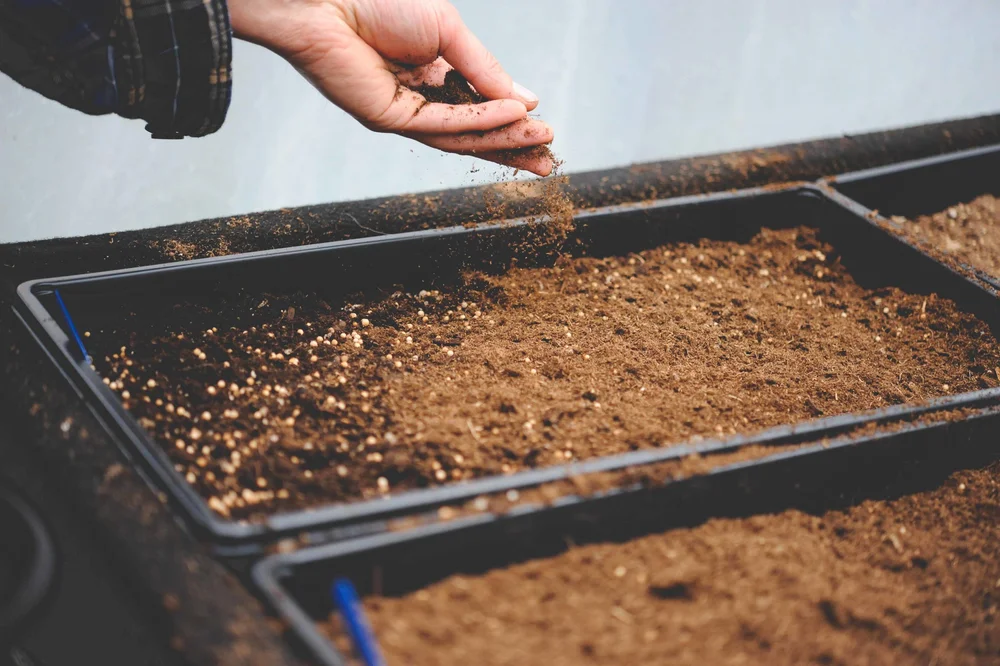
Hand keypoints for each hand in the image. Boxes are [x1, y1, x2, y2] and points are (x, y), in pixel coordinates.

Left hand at [230, 0, 554, 175]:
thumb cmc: (381, 2)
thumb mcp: (449, 30)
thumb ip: (484, 67)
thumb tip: (526, 98)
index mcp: (431, 74)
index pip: (479, 108)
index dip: (513, 122)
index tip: (545, 131)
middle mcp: (418, 99)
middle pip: (473, 133)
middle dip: (513, 148)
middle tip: (549, 163)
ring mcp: (402, 113)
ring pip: (461, 135)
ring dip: (504, 139)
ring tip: (541, 144)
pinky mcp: (387, 118)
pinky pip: (443, 124)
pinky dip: (480, 122)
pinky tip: (513, 118)